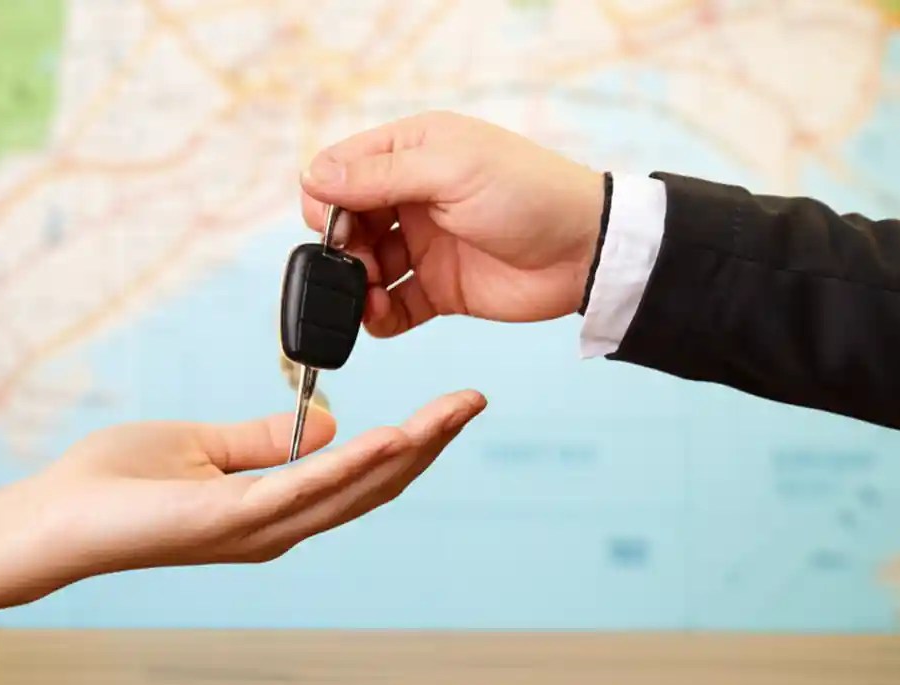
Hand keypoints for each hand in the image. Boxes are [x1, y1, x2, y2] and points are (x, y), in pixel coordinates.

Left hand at [0, 390, 485, 621]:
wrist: (51, 518)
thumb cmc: (113, 484)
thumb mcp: (199, 443)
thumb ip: (259, 438)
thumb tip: (326, 421)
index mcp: (273, 505)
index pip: (358, 473)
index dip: (410, 441)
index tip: (451, 404)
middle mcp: (278, 525)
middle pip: (372, 484)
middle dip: (429, 443)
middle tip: (475, 400)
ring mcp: (258, 529)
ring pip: (352, 489)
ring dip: (408, 450)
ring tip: (452, 413)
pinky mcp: (229, 522)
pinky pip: (303, 489)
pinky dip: (351, 463)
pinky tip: (388, 435)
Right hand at [300, 111, 605, 336]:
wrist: (587, 252)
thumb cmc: (528, 193)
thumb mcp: (451, 170)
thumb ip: (379, 175)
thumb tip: (313, 176)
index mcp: (413, 151)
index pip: (342, 168)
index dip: (326, 196)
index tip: (332, 226)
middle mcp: (412, 196)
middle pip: (346, 221)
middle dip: (339, 246)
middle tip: (355, 264)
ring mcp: (424, 244)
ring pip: (363, 268)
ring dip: (354, 285)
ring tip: (369, 295)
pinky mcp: (439, 289)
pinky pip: (391, 306)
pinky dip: (377, 316)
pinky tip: (379, 317)